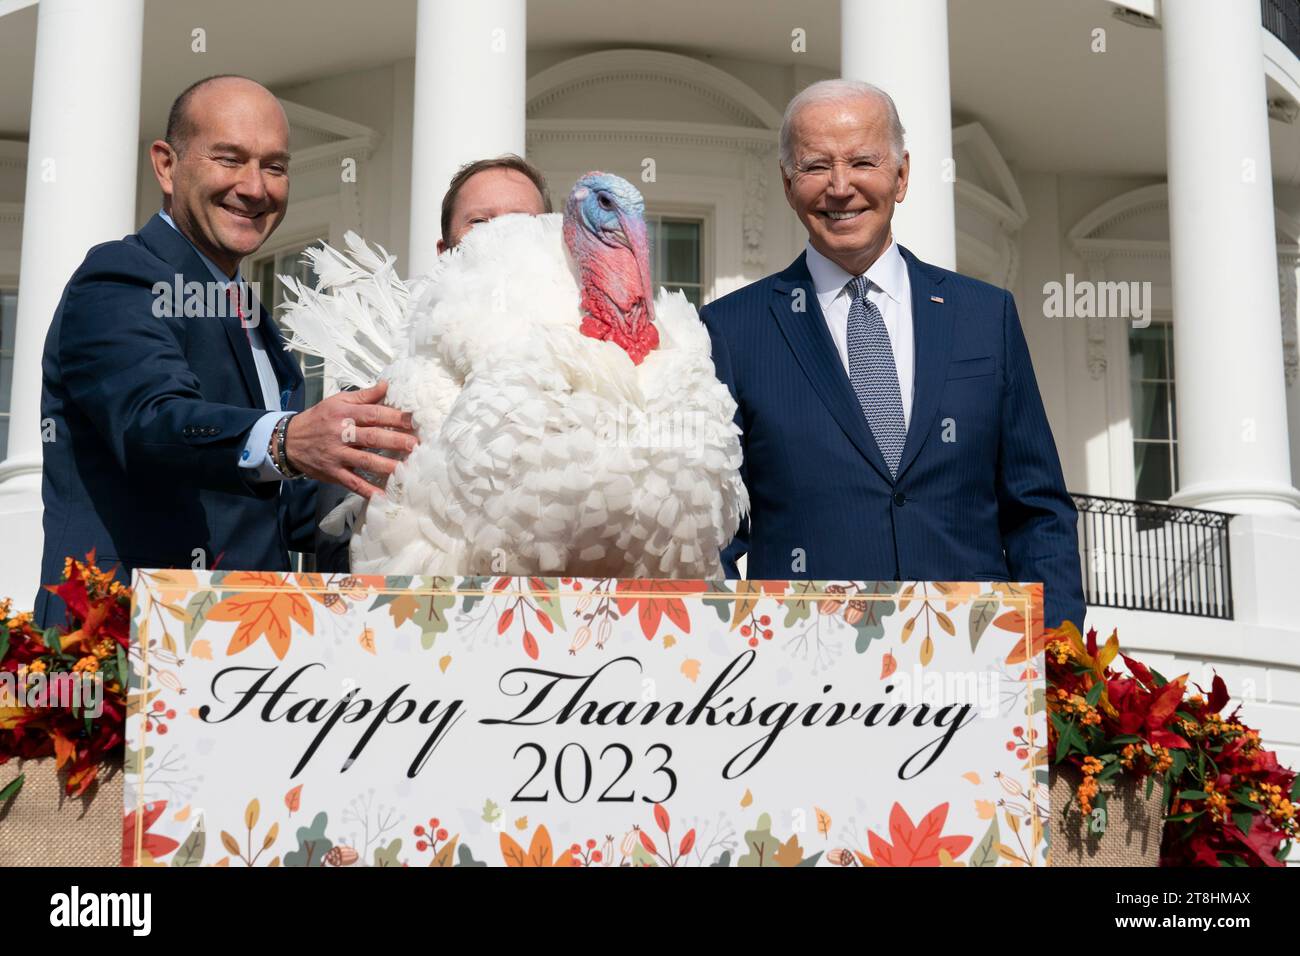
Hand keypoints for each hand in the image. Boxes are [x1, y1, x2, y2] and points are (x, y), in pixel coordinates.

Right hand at [283, 380, 416, 497]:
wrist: (288, 441)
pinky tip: (383, 495)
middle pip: (372, 437)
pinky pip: (352, 482)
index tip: (414, 421)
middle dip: (396, 441)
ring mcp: (337, 454)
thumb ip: (364, 396)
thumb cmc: (318, 419)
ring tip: (407, 469)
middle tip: (416, 445)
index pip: (374, 414)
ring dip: (387, 466)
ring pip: (365, 460)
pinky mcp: (333, 472)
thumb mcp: (337, 401)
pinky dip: (367, 490)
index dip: (395, 417)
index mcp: (344, 413)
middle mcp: (341, 433)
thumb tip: (386, 385)